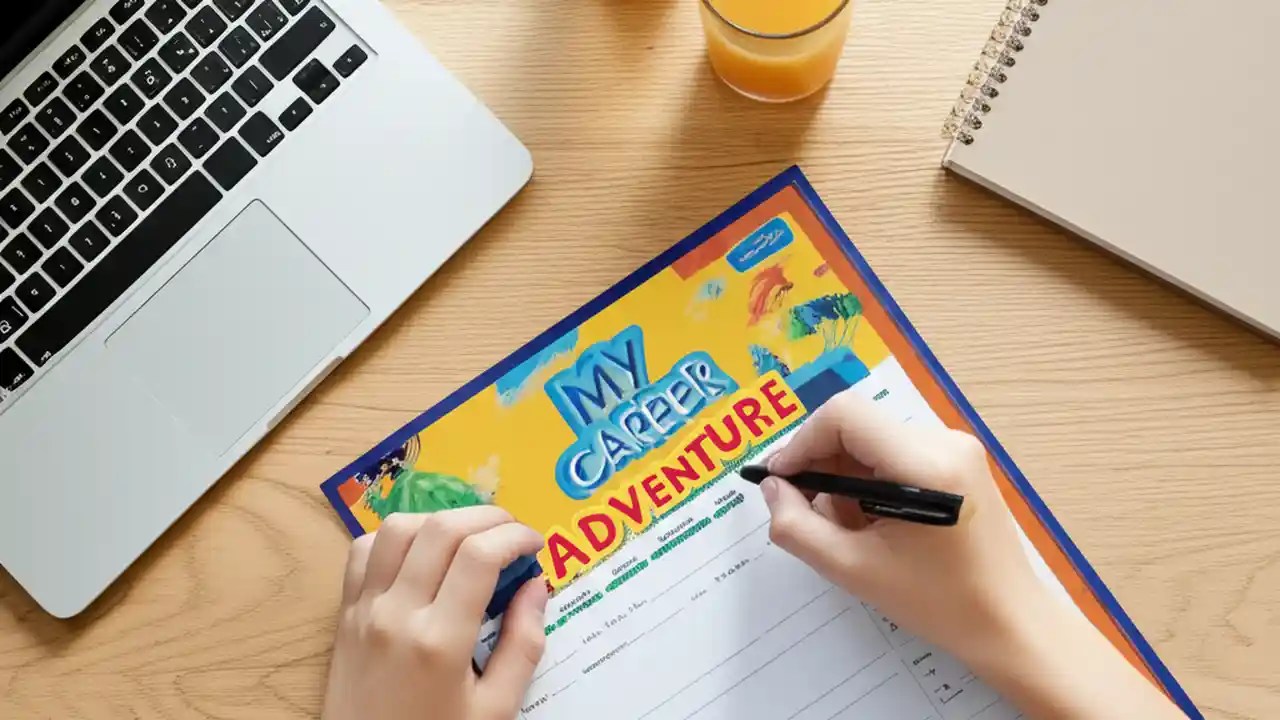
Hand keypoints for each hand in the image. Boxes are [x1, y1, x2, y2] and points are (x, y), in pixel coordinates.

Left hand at [322, 507, 547, 719]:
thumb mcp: (495, 709)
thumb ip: (522, 645)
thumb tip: (537, 586)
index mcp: (440, 641)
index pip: (479, 555)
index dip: (515, 536)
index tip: (535, 545)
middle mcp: (397, 614)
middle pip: (442, 528)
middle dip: (487, 517)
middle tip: (512, 534)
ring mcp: (364, 609)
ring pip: (398, 528)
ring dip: (441, 520)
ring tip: (468, 538)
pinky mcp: (344, 613)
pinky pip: (363, 551)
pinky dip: (395, 537)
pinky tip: (420, 553)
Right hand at [758, 390, 1052, 670]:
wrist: (1011, 623)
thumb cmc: (939, 603)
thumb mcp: (854, 570)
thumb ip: (797, 527)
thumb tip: (772, 488)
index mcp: (925, 463)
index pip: (844, 415)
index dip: (801, 443)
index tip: (780, 482)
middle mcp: (944, 440)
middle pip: (856, 426)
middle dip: (822, 466)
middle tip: (809, 514)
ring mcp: (956, 448)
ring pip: (872, 440)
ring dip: (845, 477)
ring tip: (848, 529)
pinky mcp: (959, 461)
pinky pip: (895, 452)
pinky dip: (870, 480)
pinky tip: (873, 523)